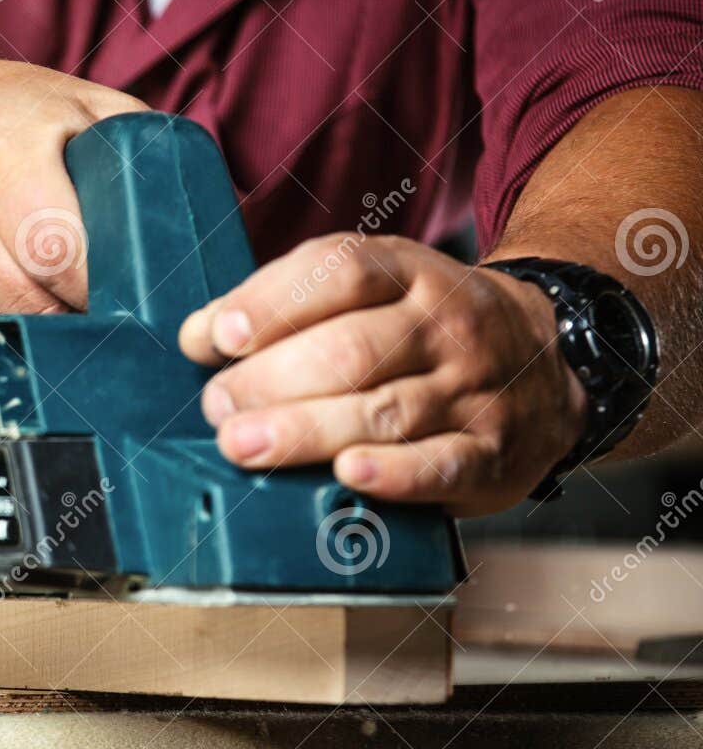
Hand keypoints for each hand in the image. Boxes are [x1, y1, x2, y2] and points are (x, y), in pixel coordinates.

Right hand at [0, 56, 146, 359]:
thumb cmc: (2, 114)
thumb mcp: (78, 104)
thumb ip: (138, 155)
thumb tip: (199, 233)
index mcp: (0, 149)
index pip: (57, 252)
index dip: (102, 290)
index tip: (129, 300)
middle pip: (25, 303)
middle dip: (74, 321)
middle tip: (104, 316)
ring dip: (35, 335)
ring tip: (60, 310)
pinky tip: (8, 309)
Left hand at [177, 234, 588, 516]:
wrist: (549, 359)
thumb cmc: (424, 328)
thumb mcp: (368, 290)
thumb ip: (284, 302)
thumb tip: (198, 335)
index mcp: (407, 274)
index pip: (340, 272)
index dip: (273, 303)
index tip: (218, 337)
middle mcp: (443, 326)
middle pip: (350, 350)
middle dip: (272, 380)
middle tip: (217, 407)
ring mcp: (472, 389)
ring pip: (385, 410)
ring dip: (306, 430)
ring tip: (243, 444)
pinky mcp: (492, 452)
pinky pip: (443, 464)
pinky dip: (395, 474)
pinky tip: (348, 476)